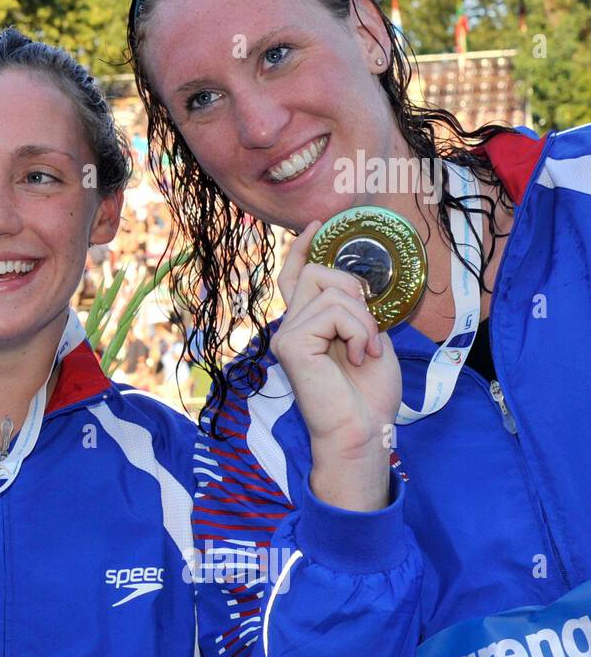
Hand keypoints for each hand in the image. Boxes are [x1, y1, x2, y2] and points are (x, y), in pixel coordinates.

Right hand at [271, 222, 402, 509]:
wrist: (362, 430)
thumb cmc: (368, 395)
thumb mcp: (368, 339)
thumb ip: (352, 311)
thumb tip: (351, 286)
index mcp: (307, 327)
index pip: (295, 278)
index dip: (302, 250)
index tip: (315, 225)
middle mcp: (290, 328)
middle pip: (318, 273)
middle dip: (355, 292)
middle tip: (369, 332)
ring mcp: (287, 335)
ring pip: (331, 291)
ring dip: (363, 320)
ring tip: (366, 351)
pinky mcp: (291, 344)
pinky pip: (332, 312)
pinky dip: (357, 330)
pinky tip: (358, 356)